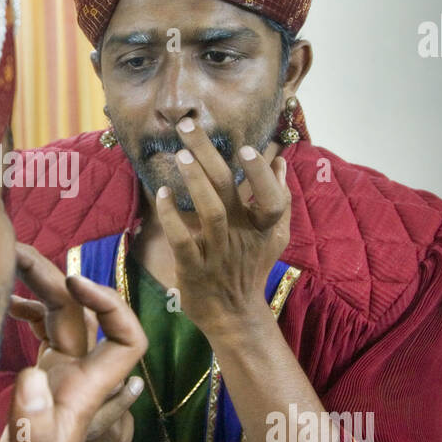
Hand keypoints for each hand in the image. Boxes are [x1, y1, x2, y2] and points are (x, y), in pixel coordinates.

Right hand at [0, 260, 146, 441]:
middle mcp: (78, 385)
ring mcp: (61, 385)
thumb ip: (31, 437)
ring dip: (43, 289)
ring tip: (6, 264)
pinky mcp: (40, 390)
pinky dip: (29, 314)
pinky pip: (44, 338)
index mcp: (83, 399)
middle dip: (60, 279)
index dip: (110, 303)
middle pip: (86, 318)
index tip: (71, 282)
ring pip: (64, 322)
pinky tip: (5, 305)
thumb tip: (33, 377)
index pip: (127, 339)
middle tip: (17, 252)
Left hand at [156, 118, 291, 336]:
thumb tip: (278, 160)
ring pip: (210, 212)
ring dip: (194, 181)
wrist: (235, 315)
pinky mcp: (194, 268)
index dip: (261, 175)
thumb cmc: (251, 267)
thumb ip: (277, 198)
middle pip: (230, 189)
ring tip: (179, 154)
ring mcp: (218, 252)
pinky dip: (172, 216)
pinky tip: (162, 195)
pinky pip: (182, 240)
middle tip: (187, 126)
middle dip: (209, 154)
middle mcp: (243, 236)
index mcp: (264, 227)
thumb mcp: (273, 236)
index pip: (271, 198)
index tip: (247, 147)